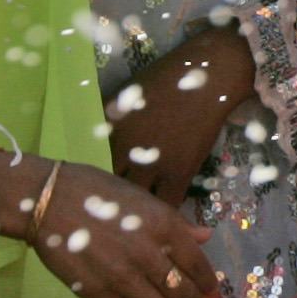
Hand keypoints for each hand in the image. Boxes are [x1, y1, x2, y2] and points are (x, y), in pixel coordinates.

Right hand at [0, 154, 220, 297]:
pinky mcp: (96, 292)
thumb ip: (176, 223)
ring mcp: (122, 276)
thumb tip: (206, 237)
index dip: (206, 282)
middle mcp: (149, 254)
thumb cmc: (99, 193)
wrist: (48, 201)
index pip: (199, 266)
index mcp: (165, 226)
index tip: (207, 288)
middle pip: (183, 292)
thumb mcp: (145, 200)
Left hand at [108, 24, 257, 206]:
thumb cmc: (164, 80)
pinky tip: (161, 214)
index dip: (91, 182)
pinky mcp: (181, 171)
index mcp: (111, 135)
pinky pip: (169, 202)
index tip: (92, 189)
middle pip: (112, 190)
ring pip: (138, 201)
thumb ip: (106, 119)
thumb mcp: (125, 95)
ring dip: (136, 211)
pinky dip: (163, 210)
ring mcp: (156, 165)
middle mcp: (129, 155)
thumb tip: (89, 137)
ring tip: (135, 218)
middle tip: (111, 210)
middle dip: (109, 202)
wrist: (207, 78)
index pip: (93, 169)